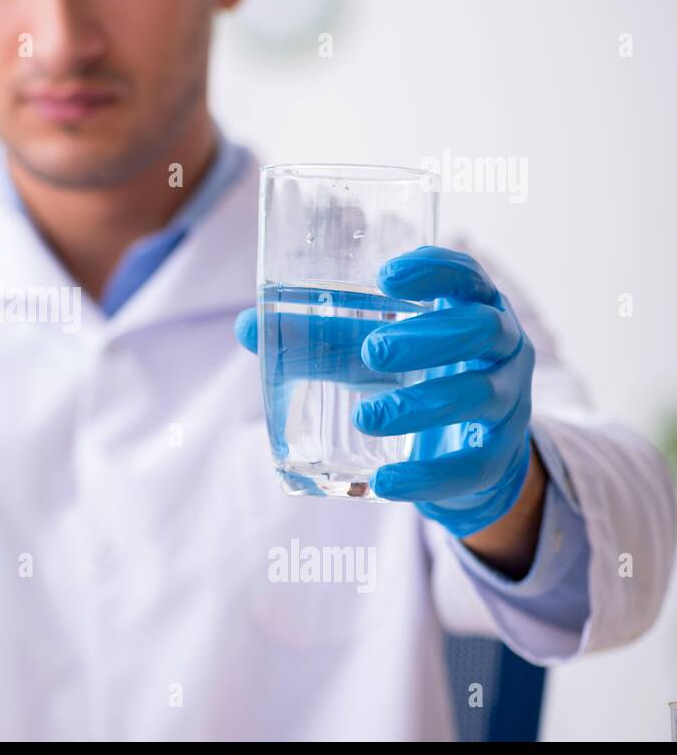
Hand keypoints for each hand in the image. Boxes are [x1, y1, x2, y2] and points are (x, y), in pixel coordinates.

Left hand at [236, 247, 535, 536]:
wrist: (469, 454)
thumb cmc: (415, 378)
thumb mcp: (371, 355)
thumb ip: (318, 339)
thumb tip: (247, 326)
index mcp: (472, 308)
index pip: (466, 277)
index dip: (435, 271)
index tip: (387, 275)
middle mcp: (501, 349)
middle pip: (481, 330)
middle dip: (428, 338)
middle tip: (373, 351)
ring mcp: (507, 404)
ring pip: (476, 396)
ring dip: (420, 406)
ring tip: (367, 417)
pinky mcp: (497, 458)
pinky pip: (469, 467)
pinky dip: (427, 477)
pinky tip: (386, 483)